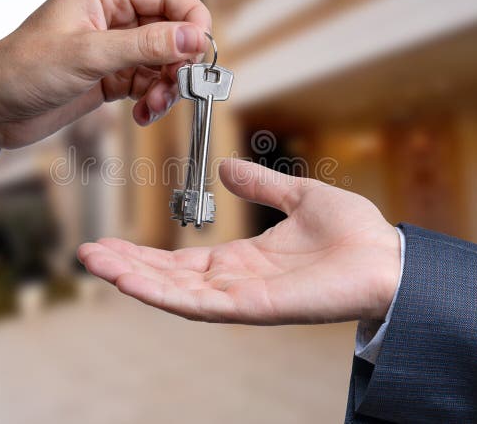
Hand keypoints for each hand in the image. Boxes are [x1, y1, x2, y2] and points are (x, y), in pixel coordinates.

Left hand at [0, 0, 211, 148]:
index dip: (192, 20)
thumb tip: (194, 37)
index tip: (200, 52)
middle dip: (178, 62)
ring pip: (164, 62)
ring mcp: (114, 47)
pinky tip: (143, 113)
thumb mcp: (89, 54)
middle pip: (172, 32)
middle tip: (175, 87)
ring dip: (167, 86)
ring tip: (154, 106)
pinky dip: (153, 100)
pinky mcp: (112, 75)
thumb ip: (145, 45)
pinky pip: (149, 83)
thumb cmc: (26, 69)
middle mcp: (114, 16)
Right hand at [78, 159, 400, 324]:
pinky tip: (129, 279)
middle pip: (168, 277)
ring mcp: (241, 298)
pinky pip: (199, 304)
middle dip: (127, 266)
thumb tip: (227, 168)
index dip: (144, 252)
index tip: (112, 241)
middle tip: (87, 253)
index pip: (180, 260)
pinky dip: (161, 293)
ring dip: (133, 278)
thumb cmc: (353, 234)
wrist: (388, 257)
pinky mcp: (253, 307)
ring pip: (174, 292)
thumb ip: (261, 185)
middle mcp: (234, 282)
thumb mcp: (299, 197)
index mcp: (242, 259)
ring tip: (95, 263)